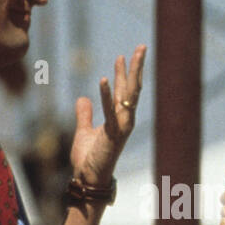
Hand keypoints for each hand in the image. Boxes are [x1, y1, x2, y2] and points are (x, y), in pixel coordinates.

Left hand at [71, 45, 146, 185]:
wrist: (88, 178)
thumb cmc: (88, 159)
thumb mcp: (83, 131)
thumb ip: (85, 114)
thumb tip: (83, 98)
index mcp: (119, 118)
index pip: (124, 91)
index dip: (124, 73)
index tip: (123, 56)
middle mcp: (125, 120)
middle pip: (132, 88)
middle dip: (136, 67)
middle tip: (141, 47)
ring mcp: (122, 127)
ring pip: (128, 96)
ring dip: (128, 75)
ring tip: (127, 55)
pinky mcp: (113, 134)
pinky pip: (111, 111)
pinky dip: (107, 96)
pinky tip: (104, 79)